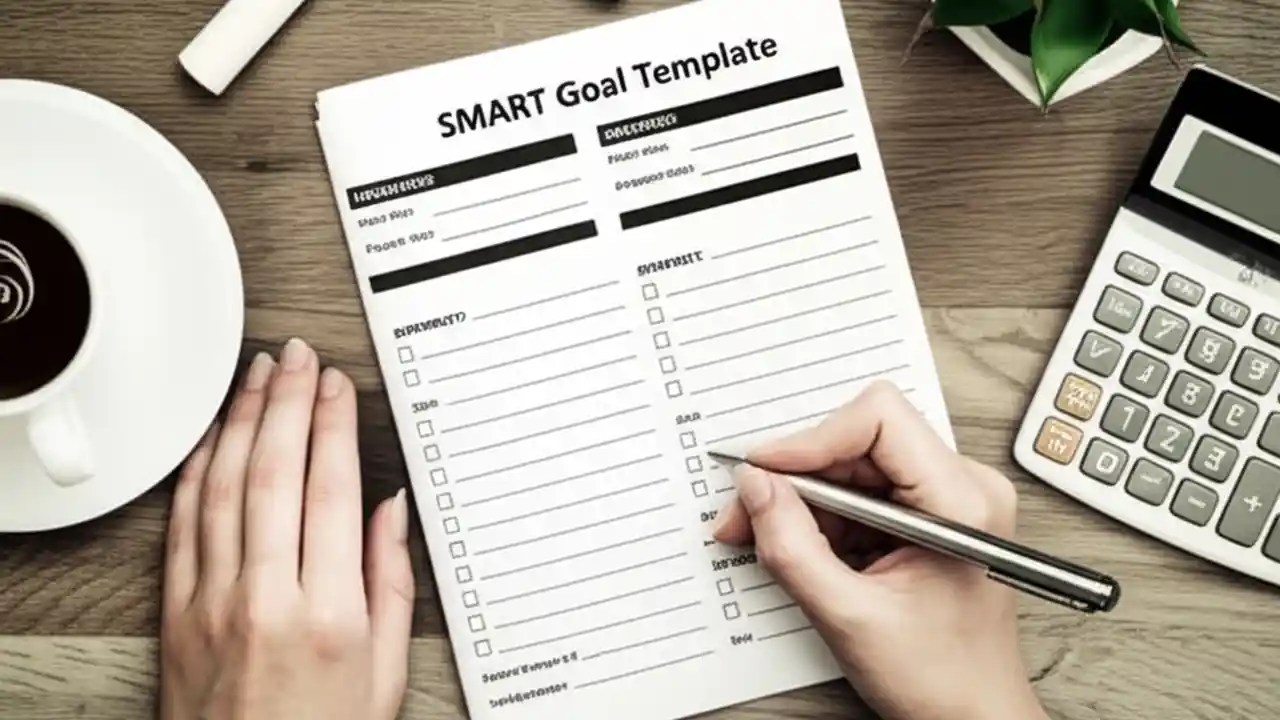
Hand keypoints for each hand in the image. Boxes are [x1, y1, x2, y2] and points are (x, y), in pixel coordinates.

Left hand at [160, 339, 414, 719]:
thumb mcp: (386, 671)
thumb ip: (392, 583)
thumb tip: (392, 511)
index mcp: (330, 612)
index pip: (329, 490)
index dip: (332, 426)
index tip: (337, 388)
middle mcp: (268, 598)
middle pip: (273, 473)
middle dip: (286, 401)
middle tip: (297, 358)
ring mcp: (214, 602)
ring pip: (222, 488)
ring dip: (239, 422)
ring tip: (255, 377)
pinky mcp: (178, 613)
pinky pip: (183, 526)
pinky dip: (195, 474)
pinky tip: (210, 439)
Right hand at [714, 382, 1047, 719]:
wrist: (974, 718)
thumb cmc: (941, 679)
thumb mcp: (850, 617)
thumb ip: (793, 547)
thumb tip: (755, 485)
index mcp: (962, 502)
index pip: (880, 419)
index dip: (812, 439)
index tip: (762, 471)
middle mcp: (963, 486)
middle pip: (859, 439)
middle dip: (796, 474)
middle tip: (747, 513)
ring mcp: (946, 498)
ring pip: (853, 463)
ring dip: (803, 498)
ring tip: (769, 540)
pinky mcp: (926, 513)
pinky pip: (861, 491)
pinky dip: (821, 515)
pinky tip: (803, 549)